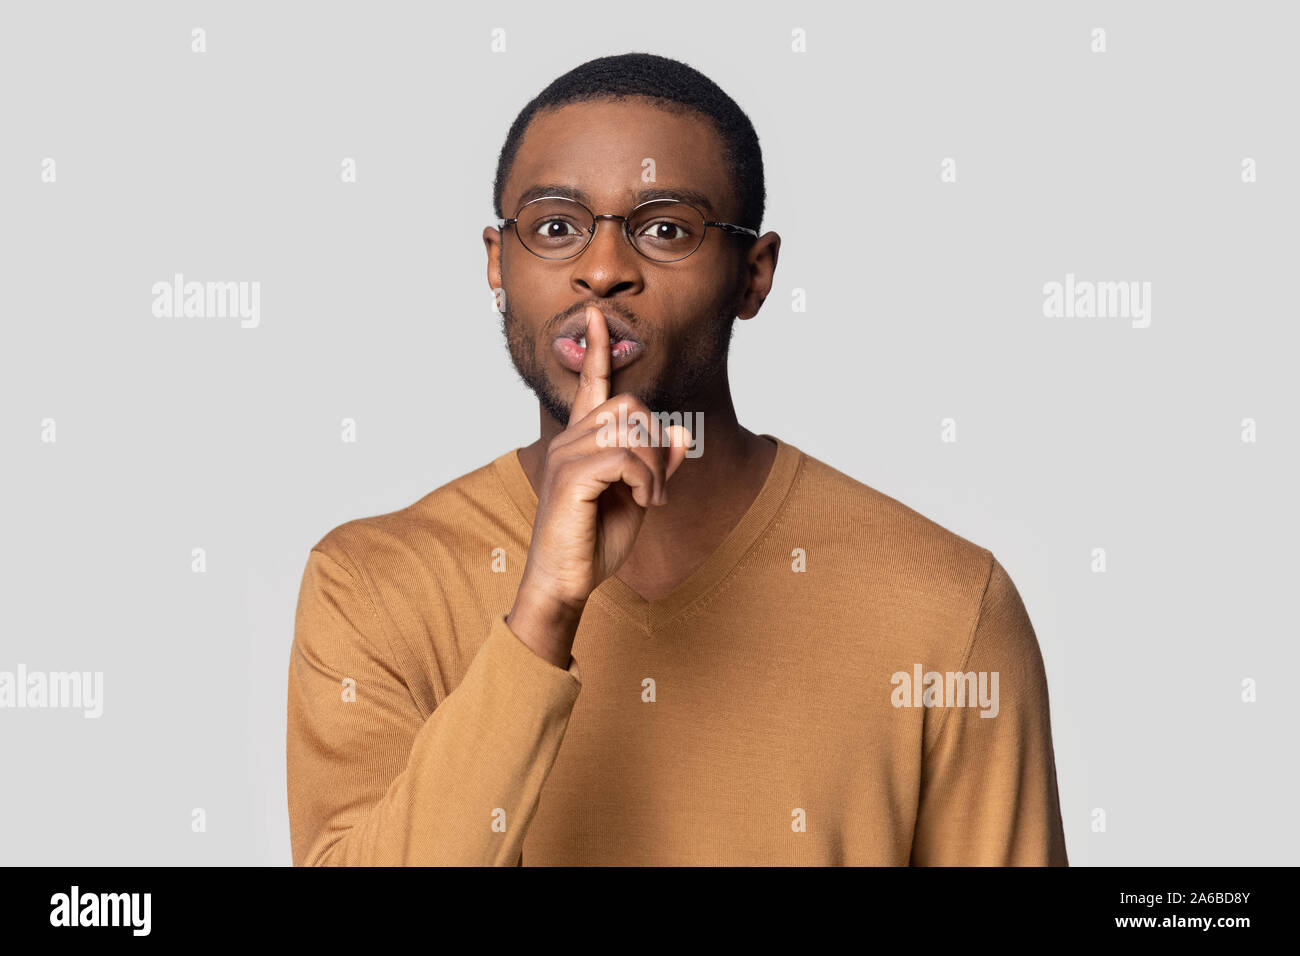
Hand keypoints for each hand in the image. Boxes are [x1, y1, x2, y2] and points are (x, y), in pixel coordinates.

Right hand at [506, 305, 690, 665]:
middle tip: (657, 486)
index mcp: (581, 441)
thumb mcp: (638, 499)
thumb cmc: (594, 543)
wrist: (565, 583)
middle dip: (657, 444)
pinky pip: (625, 457)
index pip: (591, 385)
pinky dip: (647, 480)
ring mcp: (566, 455)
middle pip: (630, 406)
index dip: (598, 350)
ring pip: (632, 431)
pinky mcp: (571, 476)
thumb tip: (681, 432)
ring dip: (655, 467)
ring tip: (651, 498)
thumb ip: (657, 465)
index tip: (597, 316)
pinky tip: (646, 502)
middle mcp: (569, 440)